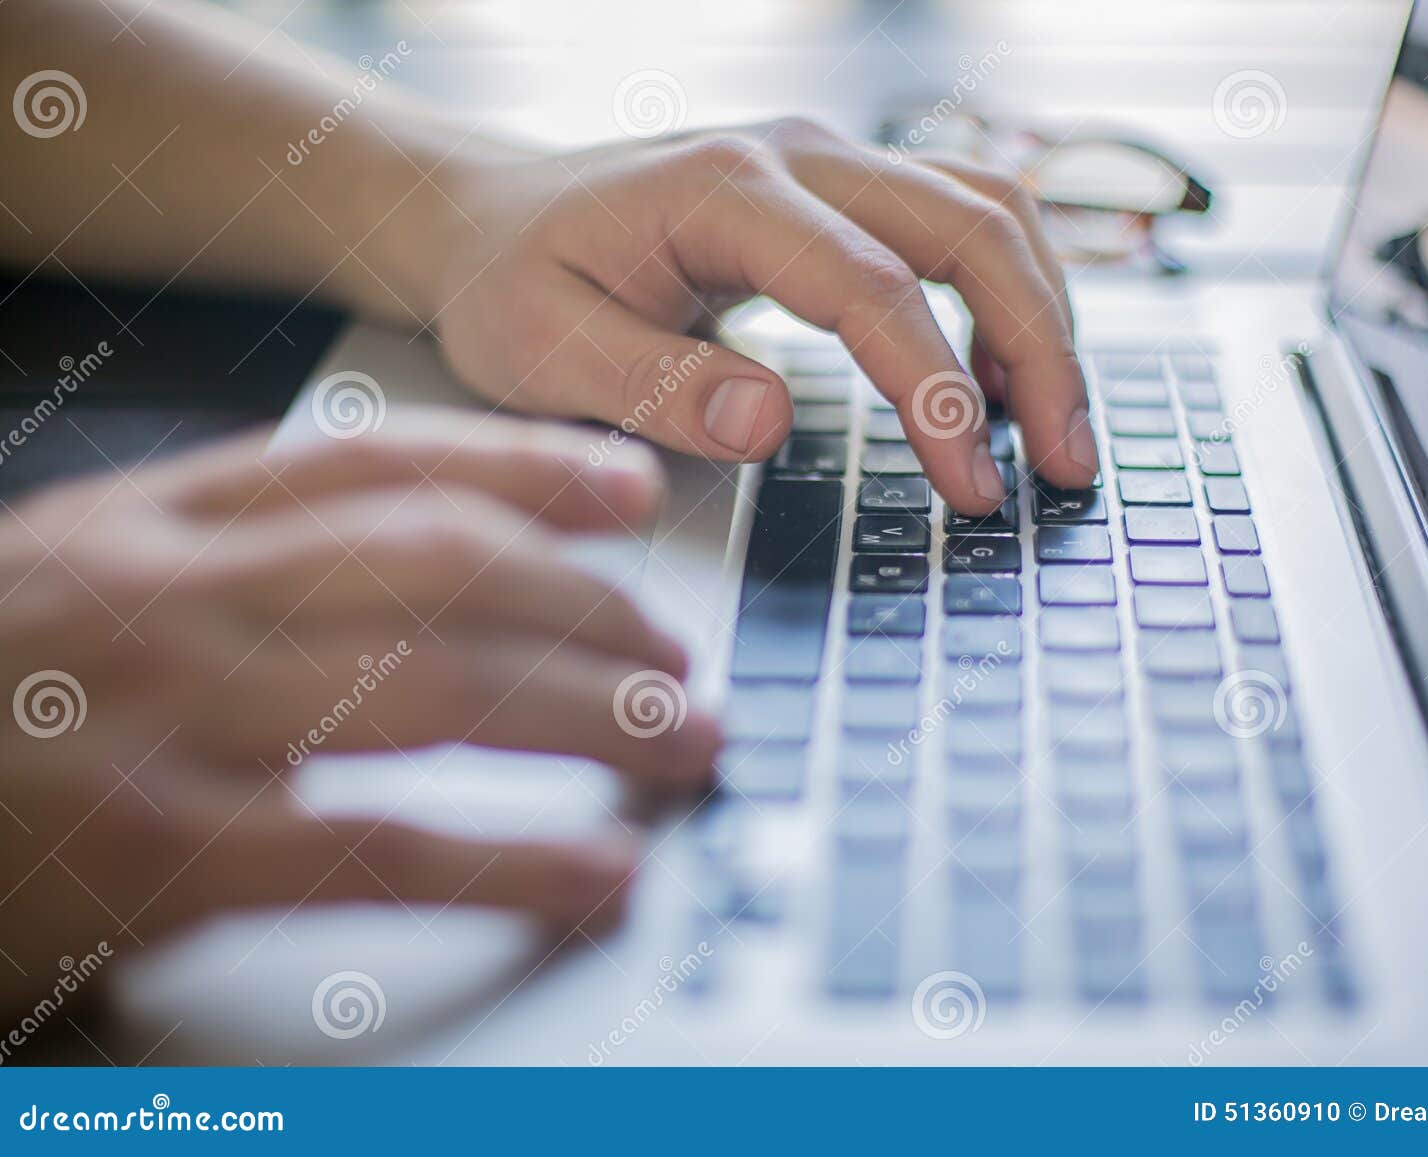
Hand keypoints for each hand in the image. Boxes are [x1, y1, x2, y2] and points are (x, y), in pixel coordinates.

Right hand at [0, 412, 720, 1018]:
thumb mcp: (80, 585)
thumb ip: (222, 567)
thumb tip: (401, 581)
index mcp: (156, 522)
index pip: (380, 460)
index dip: (526, 463)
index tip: (626, 486)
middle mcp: (174, 595)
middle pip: (441, 563)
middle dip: (590, 604)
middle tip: (679, 652)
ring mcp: (164, 717)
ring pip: (436, 682)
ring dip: (587, 710)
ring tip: (680, 740)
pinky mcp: (152, 855)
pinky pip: (376, 847)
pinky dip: (509, 863)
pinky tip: (592, 876)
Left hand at [423, 119, 1097, 514]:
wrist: (495, 217)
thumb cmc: (513, 285)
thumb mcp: (540, 349)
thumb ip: (652, 384)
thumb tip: (766, 424)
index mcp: (723, 191)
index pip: (871, 288)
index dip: (937, 392)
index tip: (971, 487)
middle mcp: (798, 155)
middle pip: (971, 224)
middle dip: (1042, 348)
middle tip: (1069, 466)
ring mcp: (829, 163)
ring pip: (989, 211)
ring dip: (1044, 317)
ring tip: (1060, 432)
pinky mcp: (843, 193)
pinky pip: (961, 224)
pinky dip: (1006, 299)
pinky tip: (997, 385)